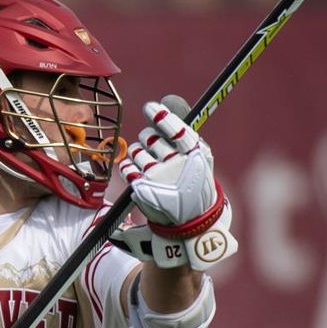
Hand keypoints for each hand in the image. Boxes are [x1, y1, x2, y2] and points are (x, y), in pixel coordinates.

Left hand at [116, 97, 237, 271]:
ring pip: (137, 150)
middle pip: (151, 137)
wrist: (191, 220)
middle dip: (149, 137)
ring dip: (139, 152)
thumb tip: (164, 107)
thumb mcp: (200, 158)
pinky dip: (128, 164)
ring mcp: (157, 177)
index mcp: (194, 155)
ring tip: (149, 163)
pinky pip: (126, 165)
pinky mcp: (141, 188)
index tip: (150, 107)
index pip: (176, 129)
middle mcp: (176, 164)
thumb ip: (184, 133)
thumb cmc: (195, 183)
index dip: (161, 116)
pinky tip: (136, 170)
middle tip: (153, 143)